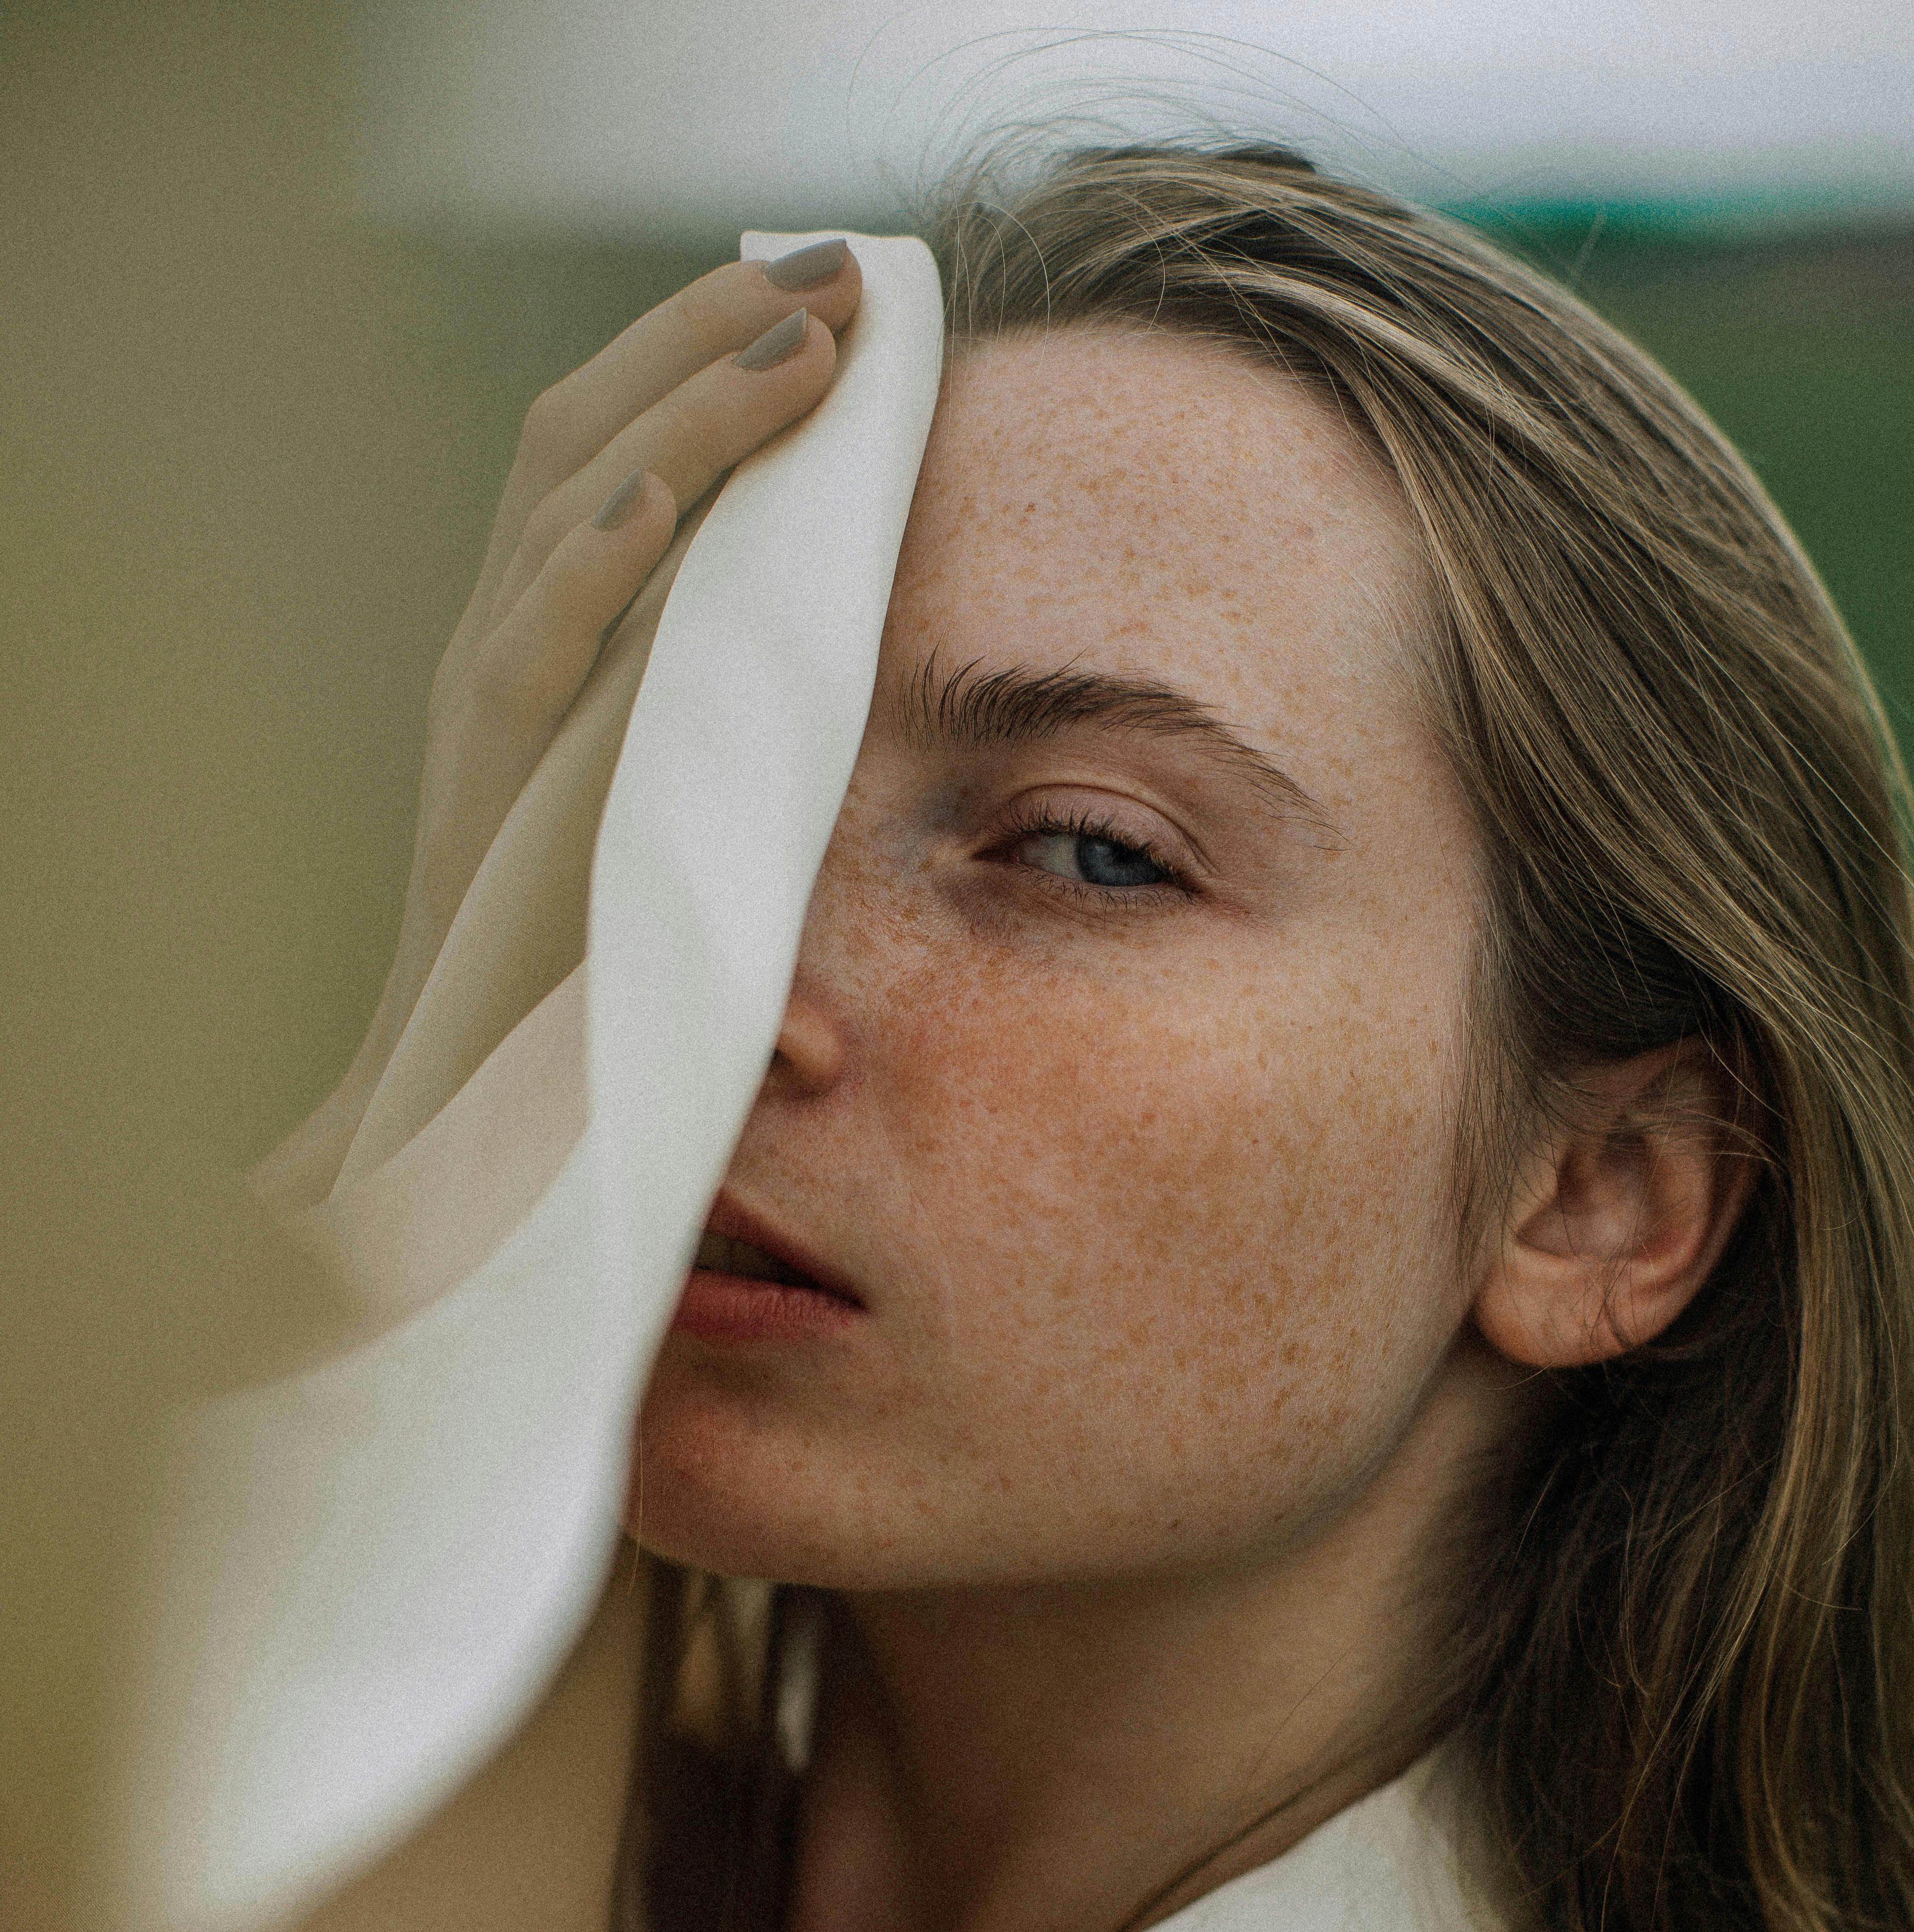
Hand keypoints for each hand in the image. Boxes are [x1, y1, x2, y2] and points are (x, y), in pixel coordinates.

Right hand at [397, 242, 862, 977]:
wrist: (472, 1095)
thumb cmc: (592, 966)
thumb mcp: (687, 804)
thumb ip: (739, 716)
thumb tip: (860, 648)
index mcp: (550, 636)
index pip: (613, 445)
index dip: (704, 354)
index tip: (831, 298)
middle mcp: (505, 638)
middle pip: (586, 426)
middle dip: (706, 333)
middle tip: (841, 273)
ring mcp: (484, 697)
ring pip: (564, 498)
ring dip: (681, 409)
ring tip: (796, 344)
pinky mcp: (479, 779)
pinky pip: (531, 645)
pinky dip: (592, 561)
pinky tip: (662, 496)